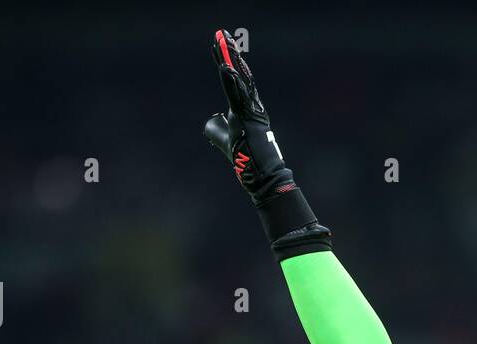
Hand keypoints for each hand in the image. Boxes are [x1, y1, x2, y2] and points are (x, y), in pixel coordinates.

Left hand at [203, 28, 330, 258]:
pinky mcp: (250, 119)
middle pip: (239, 73)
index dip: (227, 61)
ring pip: (240, 80)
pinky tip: (223, 66)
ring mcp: (252, 111)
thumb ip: (216, 127)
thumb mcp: (224, 140)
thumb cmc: (246, 162)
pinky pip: (238, 96)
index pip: (235, 79)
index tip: (220, 43)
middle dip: (229, 53)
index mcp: (247, 108)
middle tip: (221, 33)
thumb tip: (212, 118)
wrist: (264, 177)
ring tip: (222, 42)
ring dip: (230, 60)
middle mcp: (252, 105)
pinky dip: (230, 81)